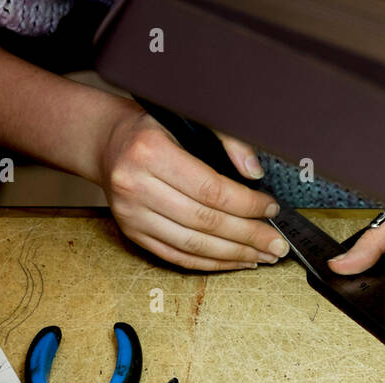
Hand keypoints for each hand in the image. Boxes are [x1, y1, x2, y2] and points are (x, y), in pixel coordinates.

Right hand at [96, 102, 289, 270]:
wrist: (108, 143)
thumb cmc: (153, 129)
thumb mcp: (188, 118)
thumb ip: (226, 139)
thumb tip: (254, 172)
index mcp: (151, 152)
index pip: (210, 189)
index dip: (246, 204)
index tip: (271, 209)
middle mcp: (136, 186)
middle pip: (204, 221)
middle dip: (247, 235)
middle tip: (276, 243)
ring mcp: (131, 214)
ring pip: (192, 245)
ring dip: (233, 254)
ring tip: (262, 256)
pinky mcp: (132, 233)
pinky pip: (177, 257)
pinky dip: (210, 263)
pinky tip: (236, 260)